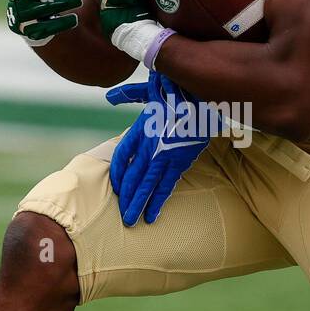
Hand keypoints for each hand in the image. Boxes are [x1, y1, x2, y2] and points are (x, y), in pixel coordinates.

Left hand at [105, 72, 215, 225]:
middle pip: (132, 176)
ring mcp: (164, 154)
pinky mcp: (180, 159)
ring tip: (132, 220)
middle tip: (123, 217)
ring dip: (139, 203)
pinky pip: (167, 184)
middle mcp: (149, 145)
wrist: (200, 93)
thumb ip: (129, 95)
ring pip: (147, 185)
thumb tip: (110, 97)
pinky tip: (153, 214)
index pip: (121, 156)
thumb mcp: (150, 90)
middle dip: (127, 198)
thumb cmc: (176, 90)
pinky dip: (159, 200)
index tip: (116, 187)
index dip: (117, 173)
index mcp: (140, 129)